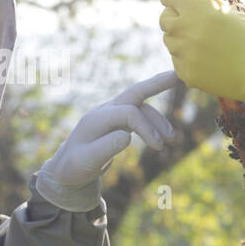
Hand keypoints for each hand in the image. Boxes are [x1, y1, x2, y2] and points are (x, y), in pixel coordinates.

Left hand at [35, 71, 179, 210]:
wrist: (66, 169)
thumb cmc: (75, 166)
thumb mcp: (87, 160)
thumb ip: (106, 148)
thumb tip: (127, 136)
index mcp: (97, 118)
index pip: (129, 113)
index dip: (146, 127)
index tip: (158, 146)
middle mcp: (106, 111)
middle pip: (134, 92)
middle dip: (156, 83)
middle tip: (178, 76)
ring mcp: (112, 115)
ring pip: (141, 108)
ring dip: (158, 121)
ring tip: (172, 139)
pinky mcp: (118, 123)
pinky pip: (140, 116)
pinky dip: (154, 124)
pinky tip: (164, 137)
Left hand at [158, 0, 244, 101]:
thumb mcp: (231, 12)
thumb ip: (209, 3)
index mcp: (194, 8)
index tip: (177, 0)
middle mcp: (183, 29)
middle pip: (164, 19)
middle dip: (174, 18)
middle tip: (189, 22)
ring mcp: (182, 53)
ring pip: (171, 41)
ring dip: (182, 40)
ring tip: (205, 45)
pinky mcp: (185, 72)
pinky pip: (178, 61)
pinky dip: (188, 60)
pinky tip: (208, 61)